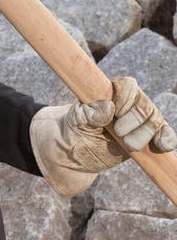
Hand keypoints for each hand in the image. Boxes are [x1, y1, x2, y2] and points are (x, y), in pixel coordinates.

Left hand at [29, 76, 176, 196]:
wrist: (75, 153)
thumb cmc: (74, 129)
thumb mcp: (76, 120)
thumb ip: (88, 112)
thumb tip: (108, 107)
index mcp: (111, 91)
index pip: (128, 86)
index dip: (126, 100)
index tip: (114, 114)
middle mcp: (128, 103)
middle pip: (145, 104)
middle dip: (135, 121)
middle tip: (119, 133)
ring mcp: (139, 121)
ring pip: (155, 120)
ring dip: (145, 134)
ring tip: (128, 145)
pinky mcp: (147, 138)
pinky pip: (164, 134)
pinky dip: (166, 139)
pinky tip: (162, 146)